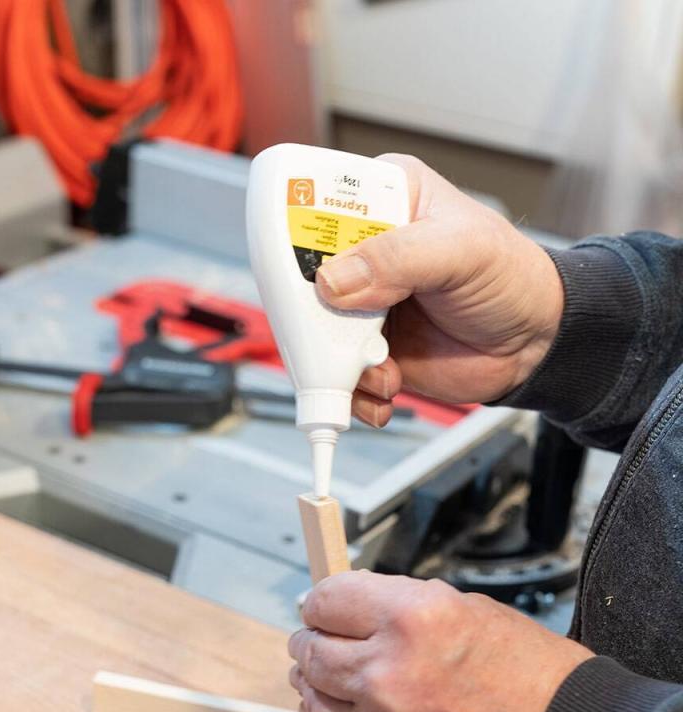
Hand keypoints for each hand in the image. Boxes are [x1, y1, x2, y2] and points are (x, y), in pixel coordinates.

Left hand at [288, 572, 591, 711]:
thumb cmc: (537, 682)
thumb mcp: (470, 612)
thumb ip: (403, 609)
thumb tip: (354, 613)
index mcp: (413, 619)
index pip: (327, 600)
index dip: (323, 602)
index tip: (323, 606)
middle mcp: (387, 674)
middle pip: (309, 650)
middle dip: (313, 640)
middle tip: (320, 639)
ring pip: (312, 699)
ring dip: (319, 684)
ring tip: (338, 678)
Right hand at [315, 154, 563, 427]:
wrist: (533, 342)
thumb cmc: (510, 276)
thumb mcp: (461, 249)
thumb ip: (398, 258)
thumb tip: (334, 280)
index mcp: (381, 200)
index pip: (317, 207)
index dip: (297, 238)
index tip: (307, 274)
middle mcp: (363, 252)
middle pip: (302, 280)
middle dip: (314, 317)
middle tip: (337, 337)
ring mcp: (362, 305)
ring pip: (315, 334)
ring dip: (338, 362)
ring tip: (380, 369)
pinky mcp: (367, 350)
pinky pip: (338, 376)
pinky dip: (355, 393)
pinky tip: (386, 389)